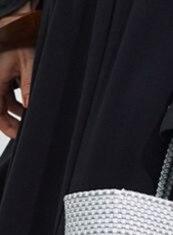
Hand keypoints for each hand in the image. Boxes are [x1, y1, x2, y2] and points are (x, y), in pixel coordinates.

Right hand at [0, 1, 36, 138]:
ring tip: (32, 121)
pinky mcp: (3, 75)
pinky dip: (18, 102)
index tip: (19, 135)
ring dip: (17, 112)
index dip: (6, 126)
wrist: (18, 22)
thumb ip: (30, 86)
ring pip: (4, 102)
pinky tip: (29, 109)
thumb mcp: (29, 62)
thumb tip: (30, 108)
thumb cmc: (20, 37)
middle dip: (12, 122)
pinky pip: (7, 93)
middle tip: (26, 133)